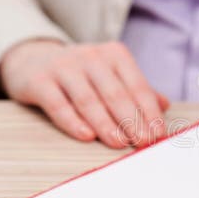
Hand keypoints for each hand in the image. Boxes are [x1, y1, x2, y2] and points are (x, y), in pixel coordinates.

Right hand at [0, 40, 169, 147]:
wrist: (33, 60)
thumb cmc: (82, 74)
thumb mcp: (110, 75)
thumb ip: (135, 90)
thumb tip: (165, 105)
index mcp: (114, 54)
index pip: (137, 86)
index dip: (149, 111)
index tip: (158, 134)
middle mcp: (91, 57)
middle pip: (115, 93)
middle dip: (132, 120)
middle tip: (143, 142)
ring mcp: (64, 67)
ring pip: (88, 100)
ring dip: (106, 124)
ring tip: (119, 143)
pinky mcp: (39, 81)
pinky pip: (58, 105)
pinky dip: (73, 121)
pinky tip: (86, 136)